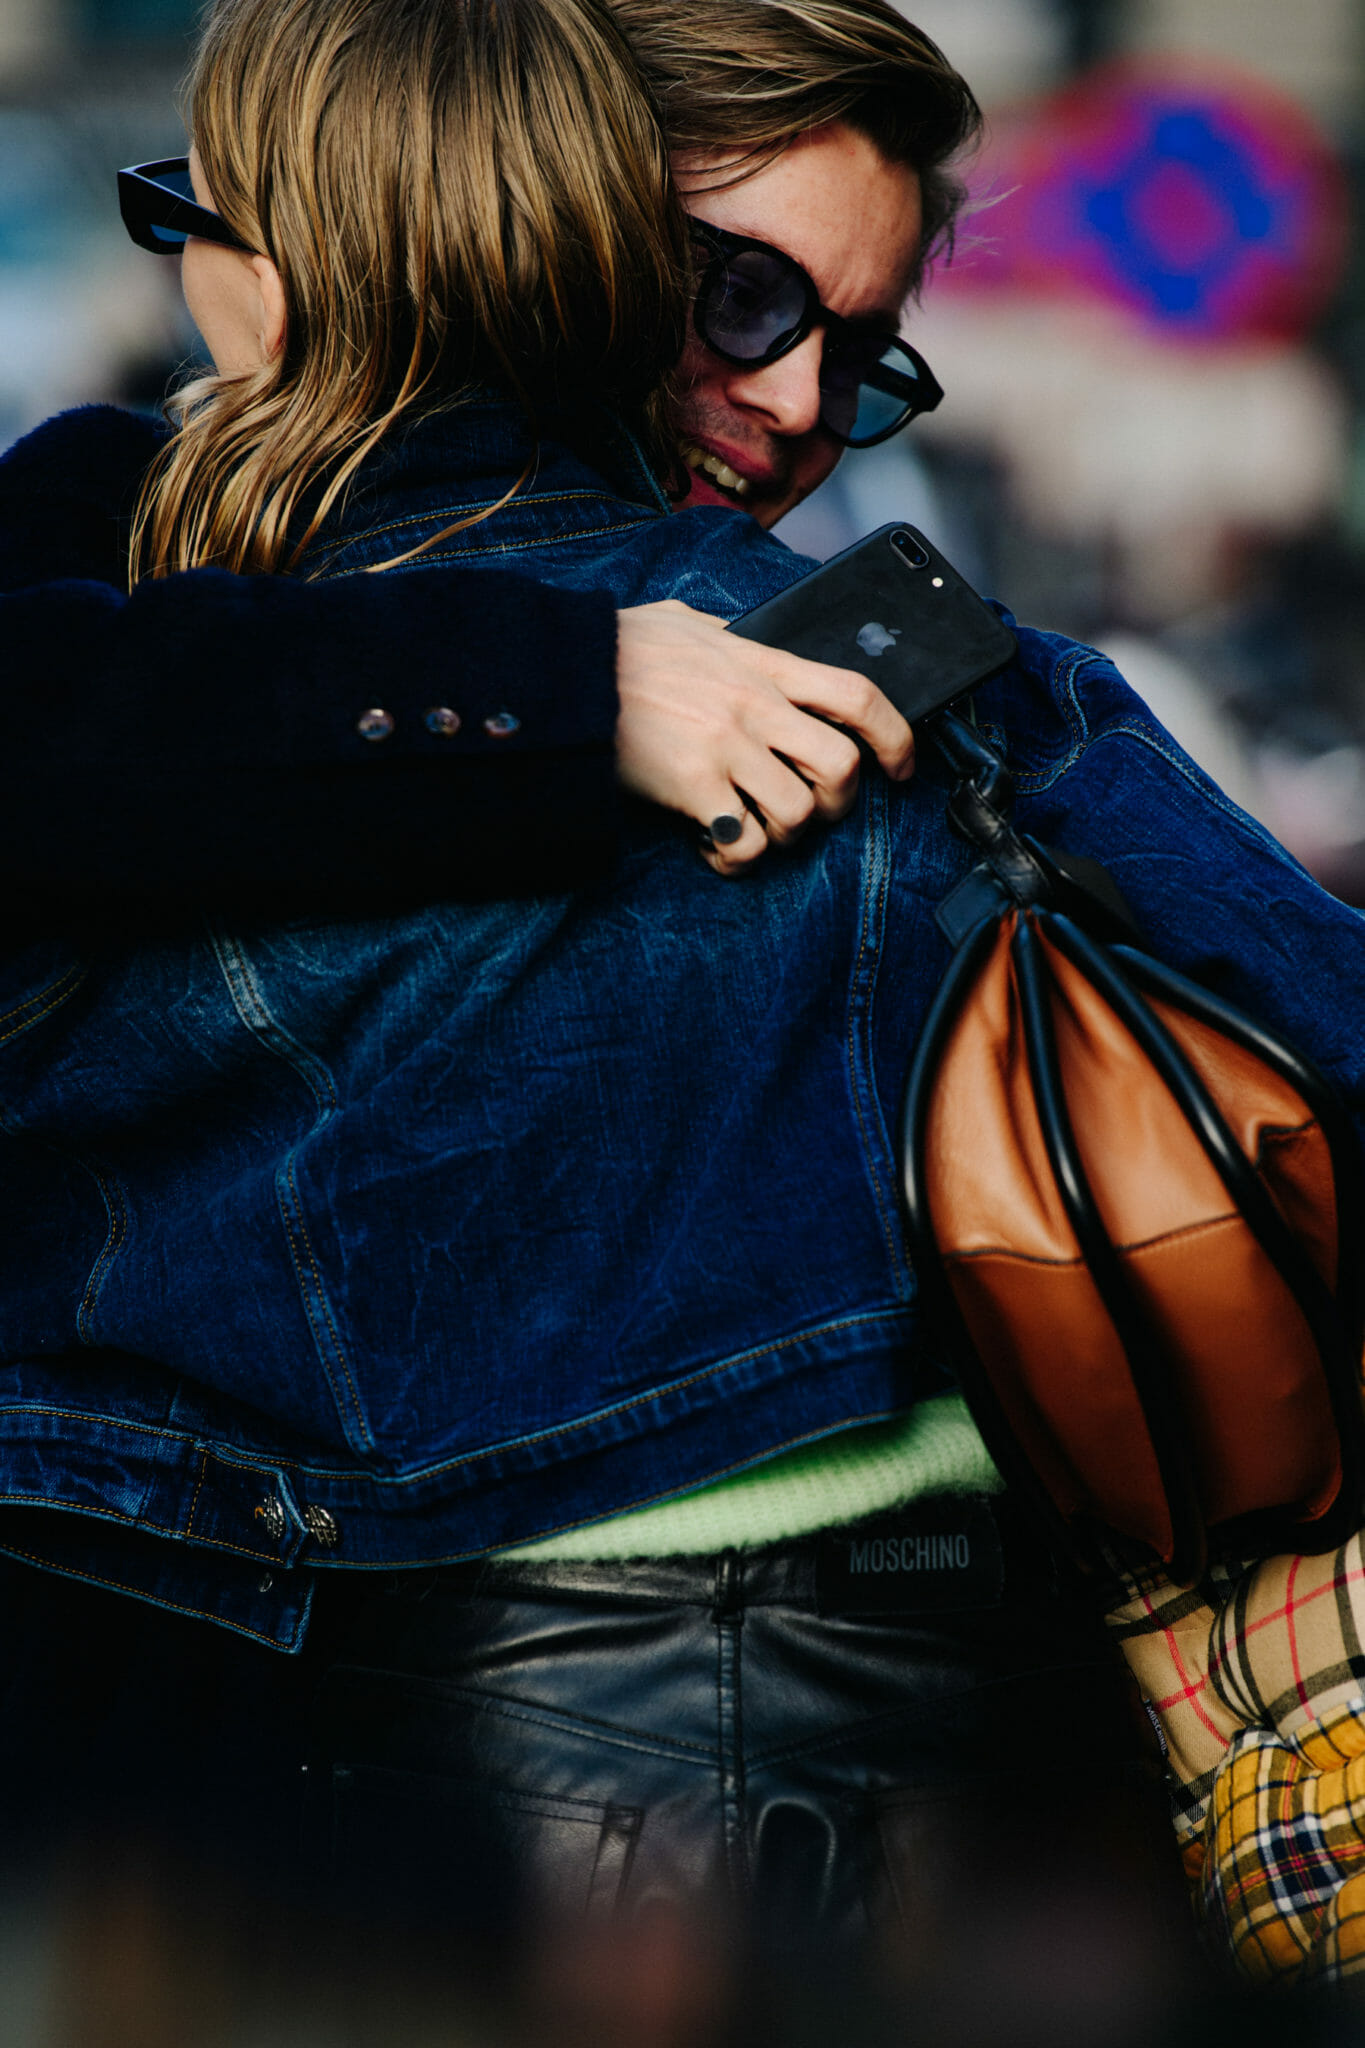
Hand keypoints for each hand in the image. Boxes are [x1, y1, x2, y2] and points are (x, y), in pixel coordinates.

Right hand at [614, 600, 914, 873]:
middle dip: (838, 803)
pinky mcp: (693, 785)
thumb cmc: (620, 648)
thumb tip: (748, 644)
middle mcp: (755, 704)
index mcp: (763, 663)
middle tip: (811, 811)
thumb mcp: (689, 624)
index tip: (899, 768)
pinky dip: (738, 857)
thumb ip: (732, 640)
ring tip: (752, 829)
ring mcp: (725, 746)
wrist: (565, 671)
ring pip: (799, 813)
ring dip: (784, 836)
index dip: (895, 737)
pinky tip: (714, 846)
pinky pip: (745, 842)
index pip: (857, 695)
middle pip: (841, 766)